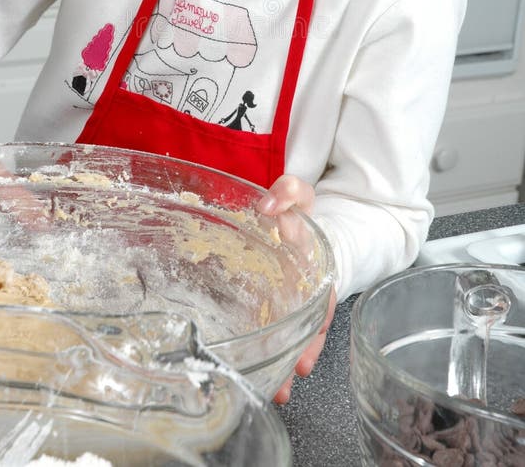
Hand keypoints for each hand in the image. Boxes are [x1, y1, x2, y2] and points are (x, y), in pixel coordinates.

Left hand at [257, 174, 335, 403]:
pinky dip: (268, 354)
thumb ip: (288, 192)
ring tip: (278, 389)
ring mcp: (289, 302)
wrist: (292, 220)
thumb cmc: (296, 212)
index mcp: (317, 266)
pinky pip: (271, 332)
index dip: (317, 324)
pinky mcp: (270, 307)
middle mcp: (307, 290)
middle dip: (304, 353)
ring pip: (293, 337)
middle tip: (293, 376)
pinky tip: (260, 375)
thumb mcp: (298, 195)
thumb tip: (269, 205)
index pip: (322, 298)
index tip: (310, 346)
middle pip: (311, 328)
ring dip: (285, 363)